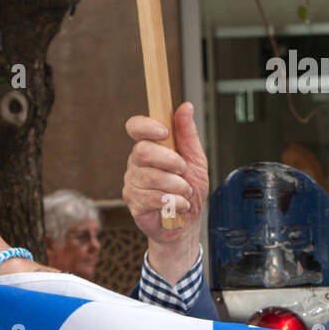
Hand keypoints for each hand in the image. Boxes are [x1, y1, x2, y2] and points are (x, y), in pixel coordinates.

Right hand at [123, 102, 208, 276]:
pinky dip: (173, 201)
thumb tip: (185, 106)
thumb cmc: (190, 189)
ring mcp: (132, 182)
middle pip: (143, 151)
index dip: (147, 126)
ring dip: (177, 186)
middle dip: (170, 161)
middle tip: (183, 171)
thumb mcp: (196, 159)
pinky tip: (178, 204)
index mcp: (150, 146)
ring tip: (184, 192)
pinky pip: (152, 197)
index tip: (164, 133)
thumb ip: (188, 134)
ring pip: (151, 177)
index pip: (135, 127)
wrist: (188, 222)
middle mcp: (137, 162)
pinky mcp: (133, 202)